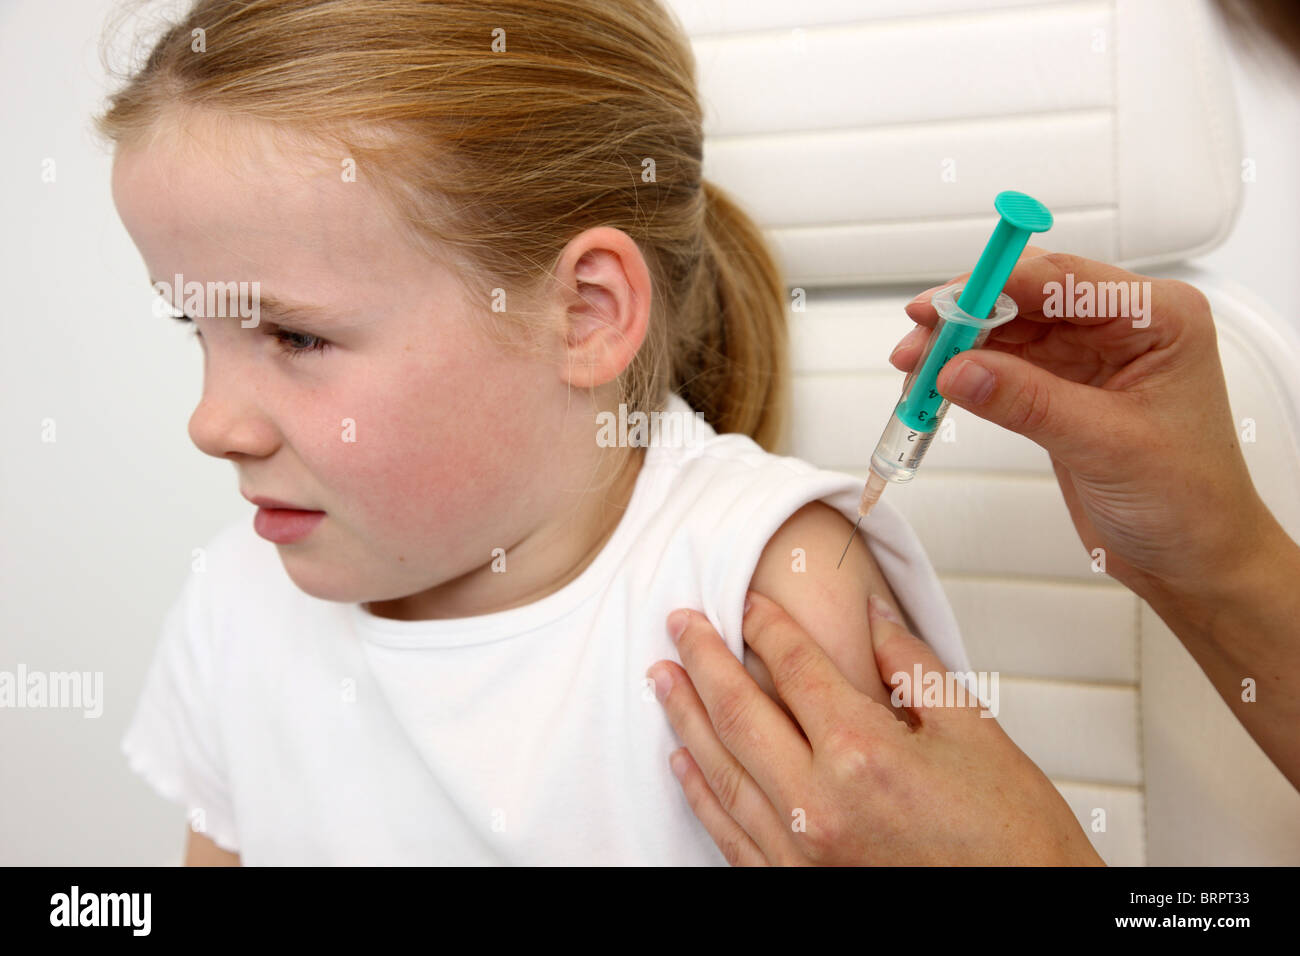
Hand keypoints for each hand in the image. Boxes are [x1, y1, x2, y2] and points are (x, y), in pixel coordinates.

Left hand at [649, 590, 1104, 864]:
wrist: (1028, 919)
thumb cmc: (1014, 840)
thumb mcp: (974, 733)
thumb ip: (910, 667)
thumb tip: (873, 616)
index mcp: (863, 754)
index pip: (794, 668)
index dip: (767, 627)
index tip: (747, 603)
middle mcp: (817, 804)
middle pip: (738, 712)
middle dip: (702, 659)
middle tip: (679, 623)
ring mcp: (800, 852)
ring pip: (720, 770)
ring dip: (685, 717)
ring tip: (664, 678)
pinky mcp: (795, 886)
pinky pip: (728, 831)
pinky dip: (701, 791)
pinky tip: (683, 761)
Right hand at [895, 249, 1272, 606]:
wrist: (1192, 559)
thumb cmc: (1188, 502)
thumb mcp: (1107, 446)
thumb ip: (1028, 402)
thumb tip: (957, 369)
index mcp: (1158, 317)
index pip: (1062, 279)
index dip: (993, 286)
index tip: (938, 307)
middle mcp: (1124, 325)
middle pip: (1026, 296)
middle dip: (966, 317)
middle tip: (917, 344)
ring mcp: (1090, 355)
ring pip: (1008, 330)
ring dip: (958, 347)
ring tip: (915, 374)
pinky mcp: (1062, 386)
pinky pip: (1003, 365)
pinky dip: (966, 374)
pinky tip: (937, 388)